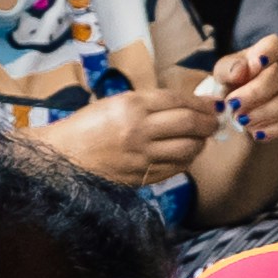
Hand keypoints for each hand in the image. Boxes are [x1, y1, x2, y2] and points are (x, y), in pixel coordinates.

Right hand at [38, 73, 217, 190]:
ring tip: (200, 138)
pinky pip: (176, 168)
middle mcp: (139, 130)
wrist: (62, 157)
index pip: (178, 101)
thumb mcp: (116, 103)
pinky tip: (184, 154)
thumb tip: (185, 105)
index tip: (212, 103)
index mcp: (131, 106)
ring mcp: (141, 157)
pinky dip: (186, 160)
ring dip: (200, 143)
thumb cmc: (86, 127)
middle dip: (208, 122)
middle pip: (190, 124)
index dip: (201, 102)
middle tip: (214, 121)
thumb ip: (149, 103)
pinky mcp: (141, 177)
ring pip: (188, 149)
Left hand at [212, 35, 277, 156]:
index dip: (267, 53)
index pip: (276, 46)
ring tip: (240, 120)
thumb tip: (239, 72)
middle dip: (255, 93)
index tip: (254, 63)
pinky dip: (273, 129)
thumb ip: (229, 68)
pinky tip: (254, 132)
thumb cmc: (238, 79)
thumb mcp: (226, 70)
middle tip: (232, 105)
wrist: (248, 100)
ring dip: (262, 113)